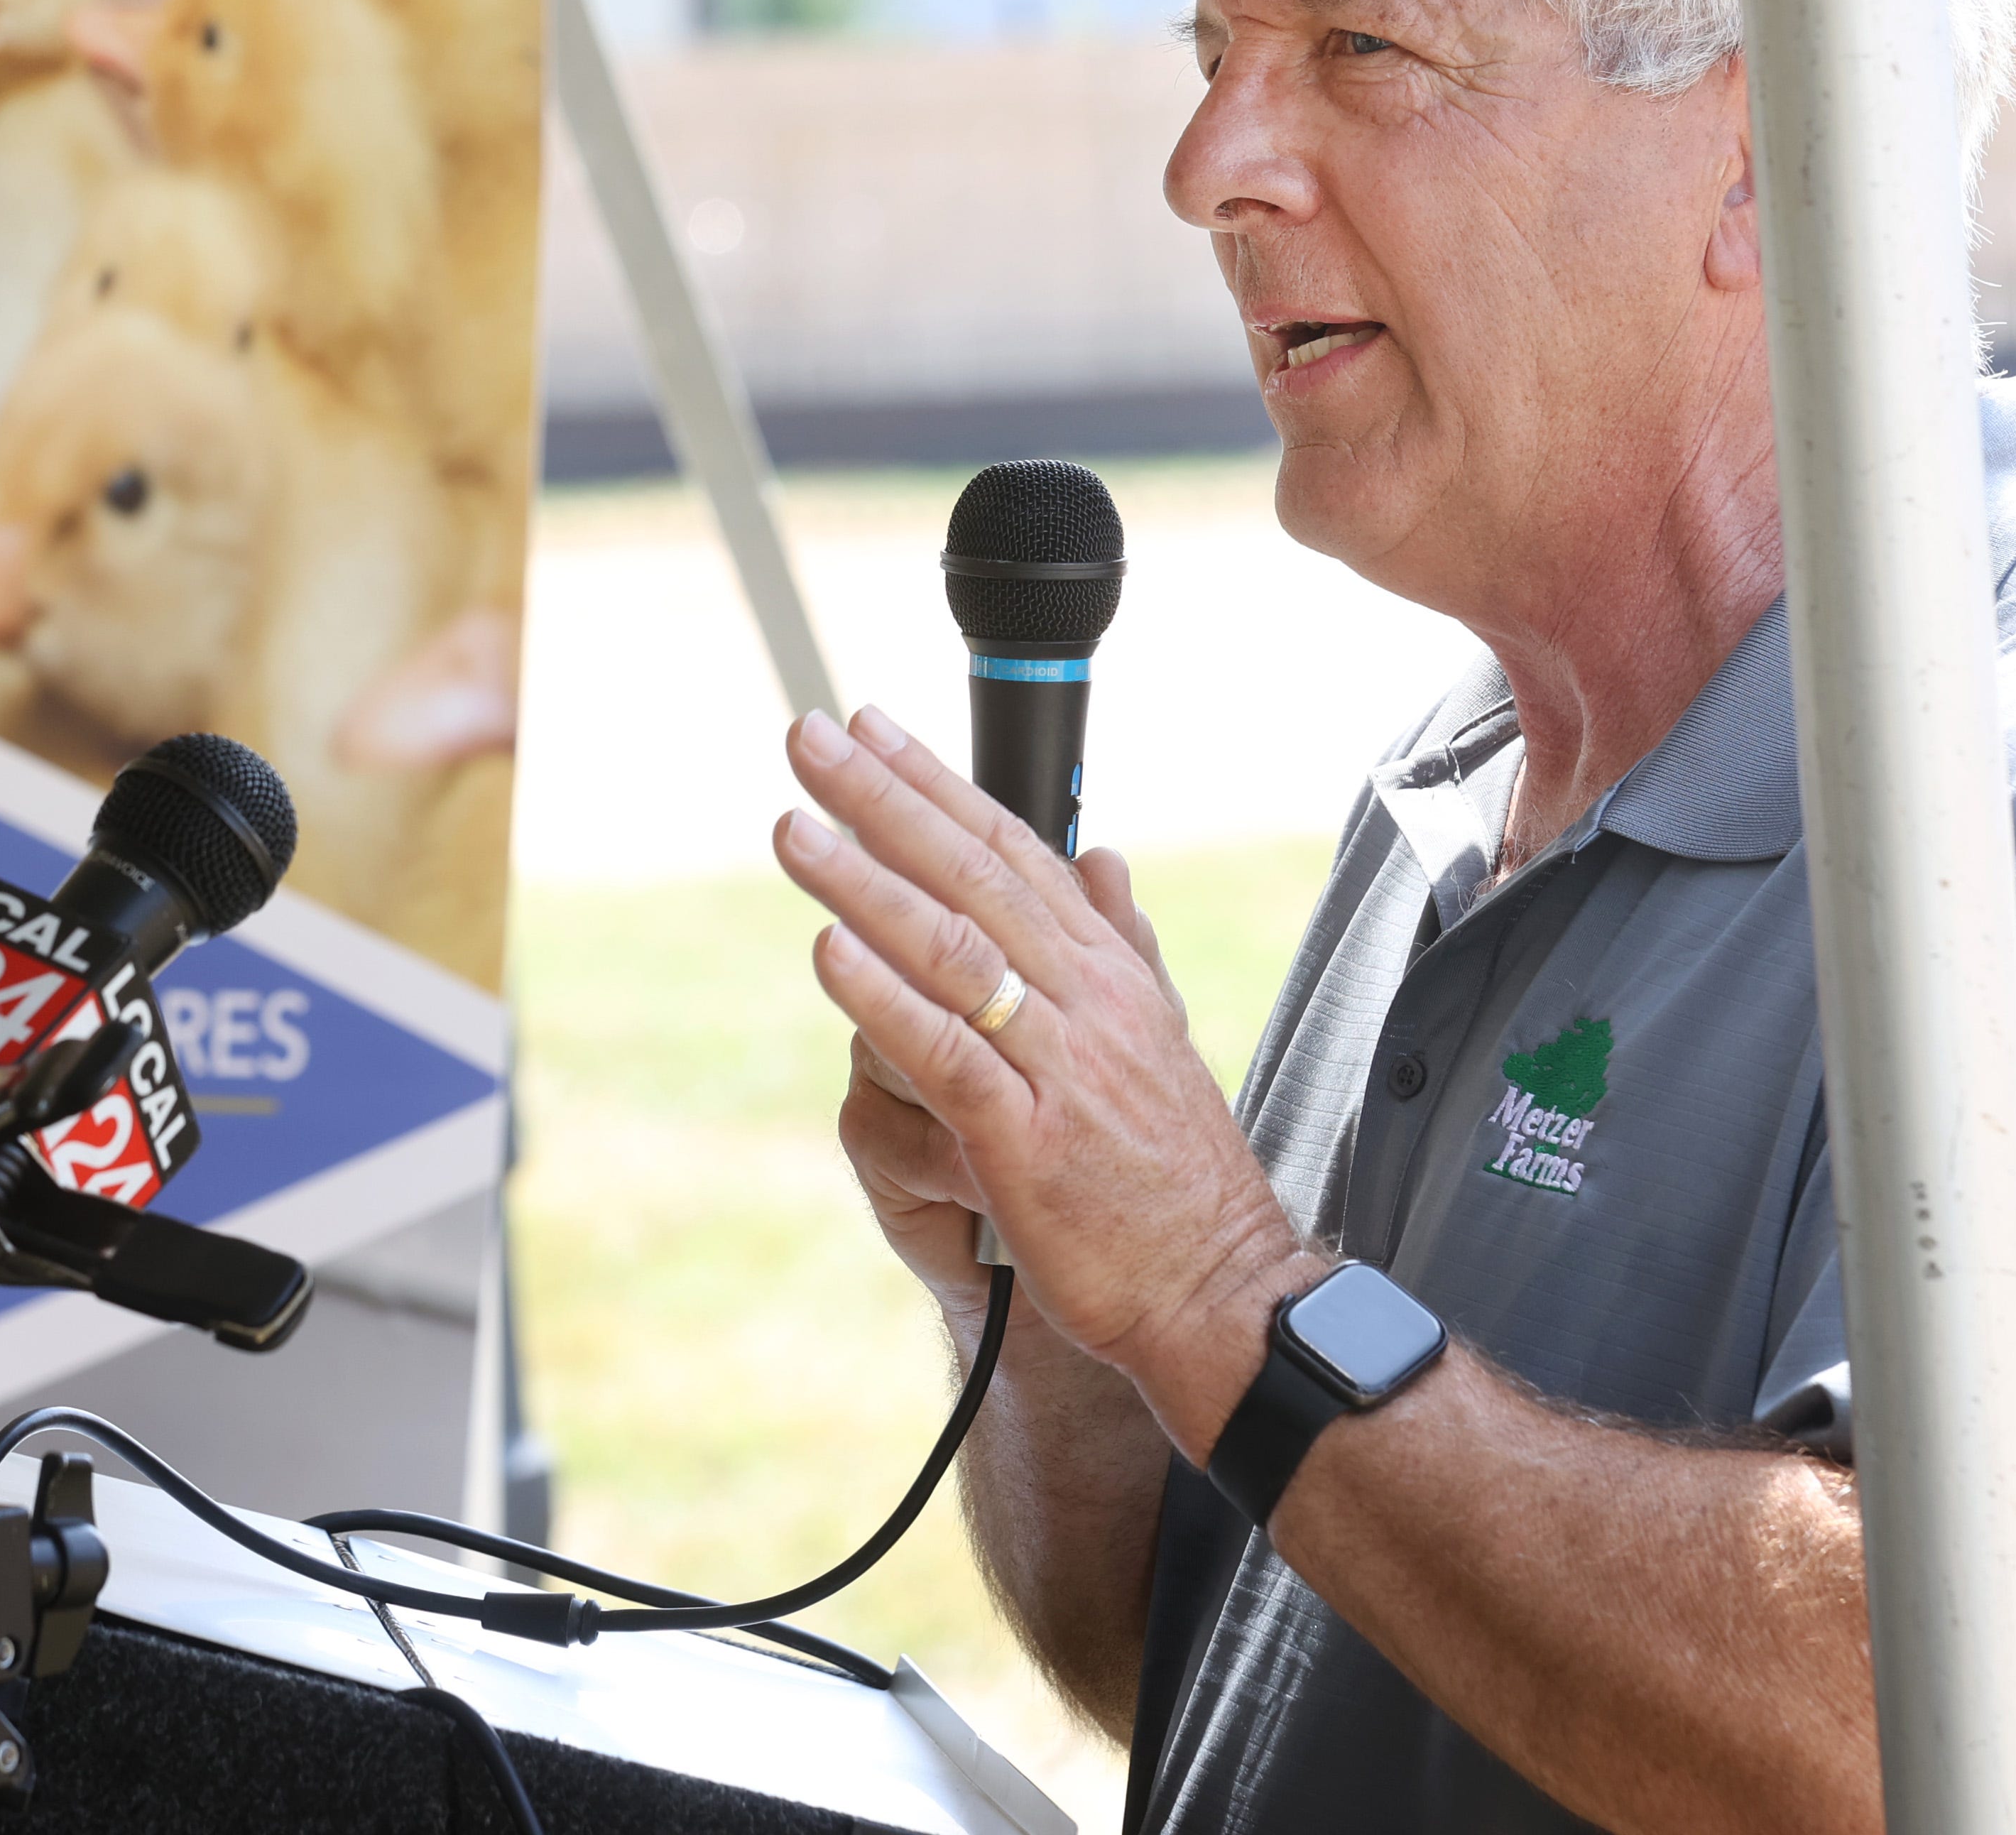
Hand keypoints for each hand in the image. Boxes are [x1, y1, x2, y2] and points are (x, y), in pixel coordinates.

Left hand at [774, 706, 1320, 1428]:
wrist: (1222, 1290)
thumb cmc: (1177, 1175)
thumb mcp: (1160, 1037)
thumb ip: (1120, 941)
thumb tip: (1100, 856)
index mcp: (1108, 972)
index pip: (1011, 850)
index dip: (935, 783)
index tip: (870, 726)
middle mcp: (1086, 1001)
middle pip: (972, 875)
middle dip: (884, 801)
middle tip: (810, 738)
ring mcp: (1059, 1067)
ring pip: (952, 950)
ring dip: (865, 882)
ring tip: (794, 828)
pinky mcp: (1026, 1142)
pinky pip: (946, 1054)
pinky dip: (885, 998)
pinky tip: (828, 952)